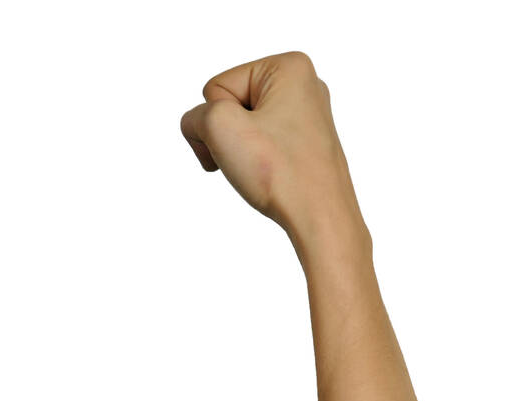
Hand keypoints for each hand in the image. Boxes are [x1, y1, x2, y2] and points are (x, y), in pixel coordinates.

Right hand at [179, 50, 367, 242]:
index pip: (216, 87)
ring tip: (263, 169)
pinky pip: (260, 143)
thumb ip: (195, 117)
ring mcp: (306, 114)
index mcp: (288, 66)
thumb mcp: (220, 128)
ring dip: (238, 151)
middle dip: (227, 137)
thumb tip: (200, 132)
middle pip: (230, 104)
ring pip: (242, 127)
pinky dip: (255, 161)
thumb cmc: (281, 173)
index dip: (217, 122)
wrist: (320, 218)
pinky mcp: (304, 141)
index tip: (245, 144)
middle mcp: (303, 84)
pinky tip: (271, 175)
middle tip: (253, 160)